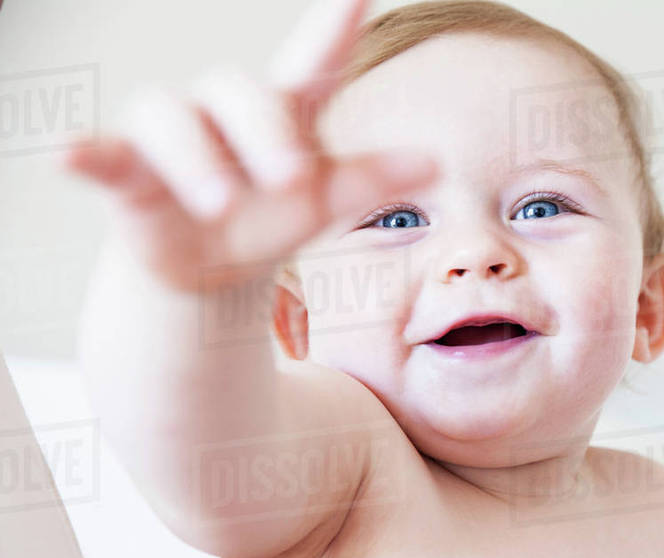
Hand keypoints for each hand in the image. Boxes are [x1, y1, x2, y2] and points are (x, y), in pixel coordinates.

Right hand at [61, 0, 435, 292]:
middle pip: (239, 92)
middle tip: (290, 179)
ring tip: (218, 200)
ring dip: (195, 157)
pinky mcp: (128, 171)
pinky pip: (101, 153)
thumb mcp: (328, 199)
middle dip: (264, 133)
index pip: (313, 59)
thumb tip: (434, 161)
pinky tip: (67, 155)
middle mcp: (225, 112)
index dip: (335, 22)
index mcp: (285, 113)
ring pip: (170, 117)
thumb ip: (374, 179)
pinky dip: (84, 154)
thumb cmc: (276, 216)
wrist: (215, 266)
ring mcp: (173, 138)